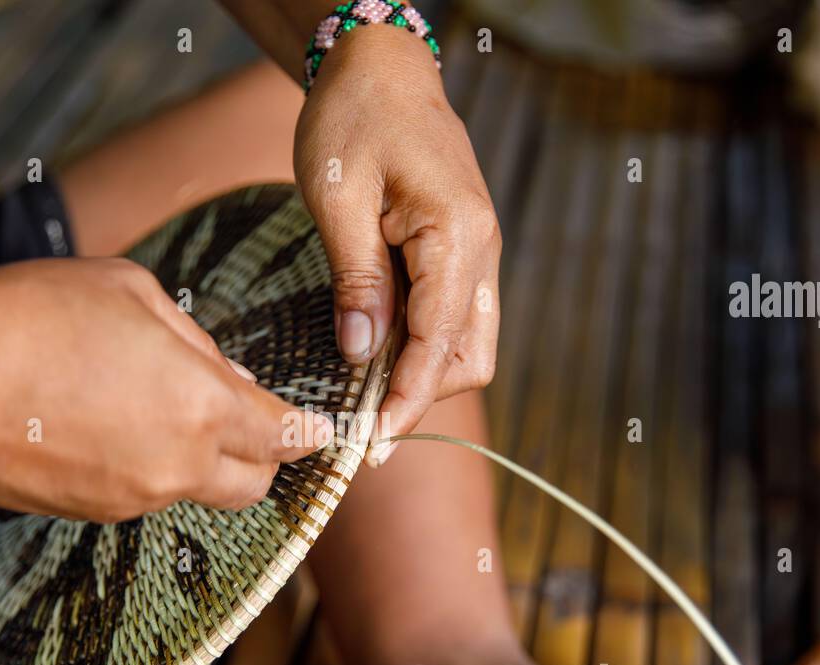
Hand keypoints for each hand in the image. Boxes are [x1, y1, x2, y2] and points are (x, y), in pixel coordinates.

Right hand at [0, 258, 332, 521]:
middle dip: (262, 457)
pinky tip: (104, 421)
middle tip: (244, 415)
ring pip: (195, 490)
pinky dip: (148, 466)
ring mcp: (132, 499)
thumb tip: (223, 377)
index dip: (311, 434)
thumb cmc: (28, 318)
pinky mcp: (90, 513)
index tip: (321, 429)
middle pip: (253, 486)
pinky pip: (145, 494)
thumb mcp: (130, 291)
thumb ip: (195, 341)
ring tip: (146, 400)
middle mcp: (178, 467)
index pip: (287, 439)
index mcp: (203, 407)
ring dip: (198, 456)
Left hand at [294, 24, 500, 460]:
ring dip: (423, 374)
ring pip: (469, 344)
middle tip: (360, 421)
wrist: (379, 66)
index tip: (371, 443)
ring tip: (363, 391)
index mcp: (457, 236)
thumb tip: (363, 355)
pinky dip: (422, 346)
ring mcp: (479, 252)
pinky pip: (455, 318)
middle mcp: (482, 250)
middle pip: (470, 358)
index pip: (440, 345)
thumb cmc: (352, 119)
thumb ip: (356, 279)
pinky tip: (376, 351)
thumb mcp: (337, 197)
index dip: (407, 401)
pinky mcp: (462, 252)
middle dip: (421, 396)